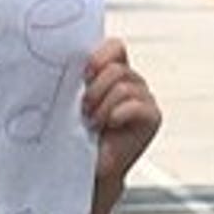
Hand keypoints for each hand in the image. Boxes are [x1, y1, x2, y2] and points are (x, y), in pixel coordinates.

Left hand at [81, 38, 160, 184]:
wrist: (89, 167)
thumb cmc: (77, 133)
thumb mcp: (71, 99)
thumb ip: (75, 78)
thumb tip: (60, 62)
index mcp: (112, 71)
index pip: (114, 47)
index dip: (100, 56)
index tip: (84, 73)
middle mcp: (130, 81)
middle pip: (117, 68)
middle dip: (96, 88)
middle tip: (83, 108)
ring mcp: (144, 98)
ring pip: (124, 86)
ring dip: (103, 106)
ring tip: (93, 122)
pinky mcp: (152, 116)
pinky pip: (136, 105)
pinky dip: (117, 114)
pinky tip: (109, 126)